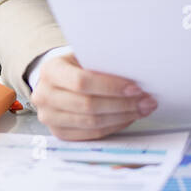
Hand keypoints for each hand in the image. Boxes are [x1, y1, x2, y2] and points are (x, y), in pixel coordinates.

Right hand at [31, 54, 156, 139]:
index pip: (82, 81)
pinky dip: (114, 126)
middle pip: (88, 105)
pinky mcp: (59, 133)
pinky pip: (91, 134)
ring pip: (92, 122)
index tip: (135, 87)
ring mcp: (49, 117)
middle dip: (122, 104)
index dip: (111, 86)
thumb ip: (102, 62)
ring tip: (142, 109)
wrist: (56, 81)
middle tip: (146, 101)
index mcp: (50, 70)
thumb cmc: (76, 65)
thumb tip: (136, 71)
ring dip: (122, 117)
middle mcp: (44, 95)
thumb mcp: (84, 55)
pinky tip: (128, 118)